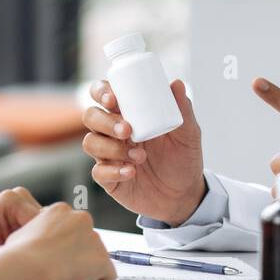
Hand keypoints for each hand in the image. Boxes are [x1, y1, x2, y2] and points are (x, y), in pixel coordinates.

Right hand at [1, 203, 116, 279]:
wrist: (27, 267)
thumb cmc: (20, 255)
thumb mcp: (23, 232)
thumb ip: (37, 233)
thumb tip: (36, 243)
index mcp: (60, 211)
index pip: (73, 227)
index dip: (67, 246)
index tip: (60, 258)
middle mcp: (81, 219)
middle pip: (87, 241)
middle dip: (78, 258)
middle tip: (64, 273)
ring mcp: (94, 239)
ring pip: (97, 258)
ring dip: (86, 271)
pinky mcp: (102, 259)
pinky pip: (107, 275)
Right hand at [82, 78, 206, 225]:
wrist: (184, 195)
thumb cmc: (183, 159)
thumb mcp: (188, 134)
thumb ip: (183, 109)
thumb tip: (177, 84)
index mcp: (129, 114)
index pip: (104, 94)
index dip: (101, 92)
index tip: (112, 99)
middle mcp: (113, 132)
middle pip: (91, 116)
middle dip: (105, 121)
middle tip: (127, 130)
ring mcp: (109, 155)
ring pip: (90, 143)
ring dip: (112, 148)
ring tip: (139, 156)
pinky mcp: (109, 179)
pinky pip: (98, 172)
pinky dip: (114, 171)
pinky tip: (131, 172)